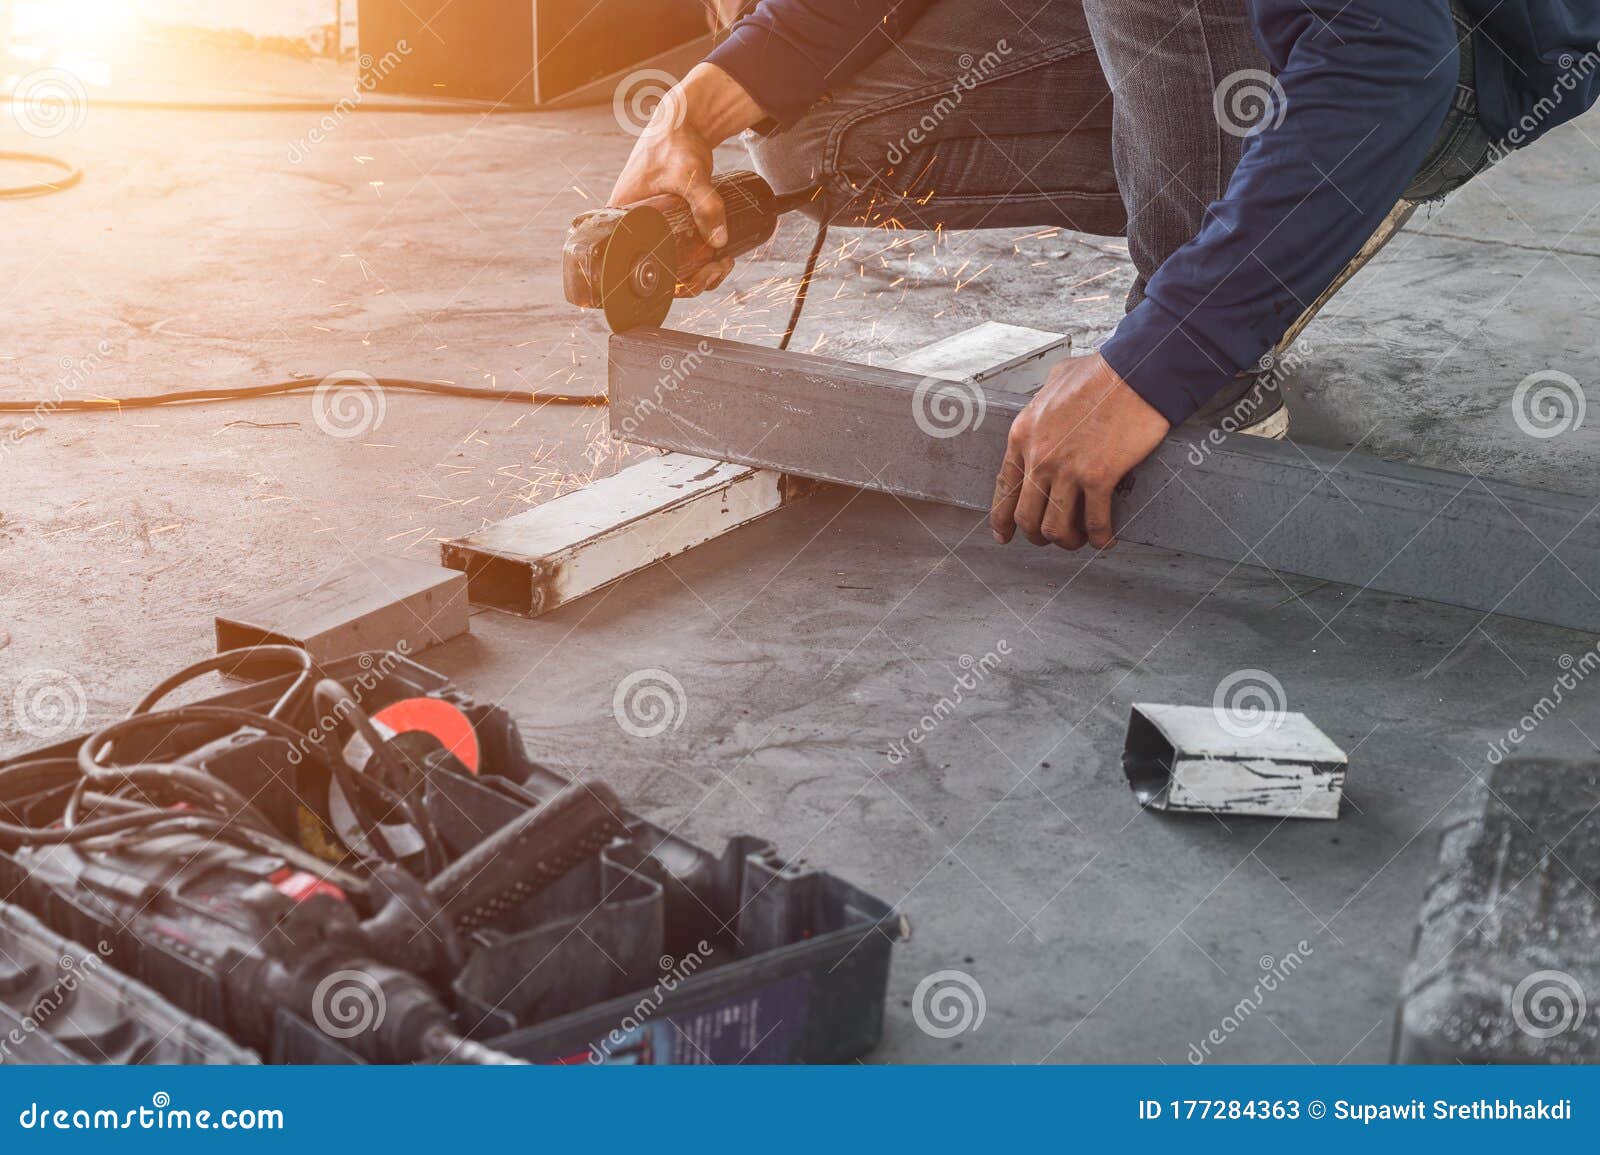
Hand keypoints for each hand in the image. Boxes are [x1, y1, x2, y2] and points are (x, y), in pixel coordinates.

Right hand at [608, 63, 763, 295]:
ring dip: (698, 271)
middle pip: (658, 271)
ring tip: (722, 265)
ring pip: (672, 262)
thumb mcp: (689, 175)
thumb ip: (705, 204)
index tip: (694, 278)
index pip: (633, 267)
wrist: (683, 123)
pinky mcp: (667, 223)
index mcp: (621, 221)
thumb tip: (720, 242)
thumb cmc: (674, 143)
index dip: (664, 282)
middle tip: (716, 270)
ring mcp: (650, 226)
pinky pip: (680, 250)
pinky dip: (699, 259)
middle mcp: (632, 228)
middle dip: (690, 279)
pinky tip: (718, 259)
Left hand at [990, 353, 1169, 549]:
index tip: (1004, 534)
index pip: (1004, 487)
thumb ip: (1044, 398)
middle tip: (1050, 539)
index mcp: (1023, 434)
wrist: (1136, 372)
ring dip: (1067, 541)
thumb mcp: (1055, 380)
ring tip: (1080, 541)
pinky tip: (1106, 539)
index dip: (1001, 518)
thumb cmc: (1102, 372)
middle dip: (1037, 535)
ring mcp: (1067, 469)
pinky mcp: (1098, 477)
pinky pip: (1093, 522)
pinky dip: (1099, 537)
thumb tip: (1048, 399)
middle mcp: (1039, 456)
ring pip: (1055, 528)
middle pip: (1026, 516)